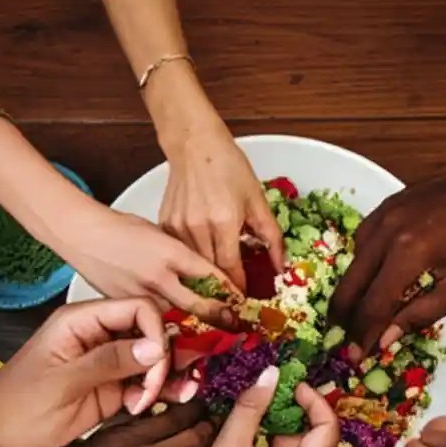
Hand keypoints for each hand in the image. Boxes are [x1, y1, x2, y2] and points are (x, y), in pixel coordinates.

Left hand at [0, 299, 170, 446]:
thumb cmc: (18, 406)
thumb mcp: (63, 383)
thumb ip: (109, 362)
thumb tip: (155, 347)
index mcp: (81, 320)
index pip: (137, 308)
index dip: (156, 332)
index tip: (157, 364)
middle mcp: (99, 335)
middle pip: (151, 332)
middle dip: (163, 359)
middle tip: (156, 390)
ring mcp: (108, 362)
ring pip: (153, 358)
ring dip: (166, 377)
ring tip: (164, 399)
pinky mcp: (113, 387)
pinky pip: (146, 382)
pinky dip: (158, 392)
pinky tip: (155, 405)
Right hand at [68, 209, 236, 323]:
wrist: (81, 234)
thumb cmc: (121, 228)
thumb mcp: (161, 233)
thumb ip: (183, 254)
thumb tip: (205, 272)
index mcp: (171, 251)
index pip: (211, 276)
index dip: (231, 291)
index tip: (244, 302)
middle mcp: (158, 276)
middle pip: (198, 306)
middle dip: (220, 319)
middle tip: (237, 328)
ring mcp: (141, 294)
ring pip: (177, 319)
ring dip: (196, 329)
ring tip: (216, 338)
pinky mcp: (127, 308)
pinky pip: (154, 323)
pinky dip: (169, 330)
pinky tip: (181, 337)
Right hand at [160, 122, 284, 287]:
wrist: (195, 145)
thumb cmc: (228, 167)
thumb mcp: (258, 200)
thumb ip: (271, 237)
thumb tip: (280, 267)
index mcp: (224, 222)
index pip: (231, 270)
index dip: (238, 289)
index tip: (244, 301)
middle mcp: (198, 227)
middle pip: (210, 273)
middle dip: (222, 289)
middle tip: (232, 300)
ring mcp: (178, 226)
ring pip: (191, 266)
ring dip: (205, 277)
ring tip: (217, 286)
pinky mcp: (165, 224)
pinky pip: (179, 253)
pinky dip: (190, 261)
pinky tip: (198, 263)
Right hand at [329, 161, 445, 353]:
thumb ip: (421, 314)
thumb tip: (385, 339)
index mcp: (408, 254)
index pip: (373, 305)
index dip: (362, 336)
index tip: (354, 358)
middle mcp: (386, 232)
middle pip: (350, 285)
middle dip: (344, 318)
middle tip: (344, 342)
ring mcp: (383, 215)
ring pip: (352, 262)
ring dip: (351, 291)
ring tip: (355, 316)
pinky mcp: (385, 205)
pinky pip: (361, 242)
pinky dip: (361, 265)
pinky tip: (370, 279)